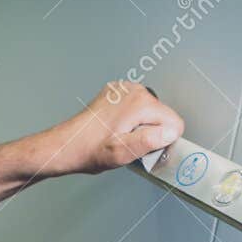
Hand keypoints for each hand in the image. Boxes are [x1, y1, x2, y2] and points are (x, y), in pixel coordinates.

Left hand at [38, 81, 184, 175]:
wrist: (66, 144)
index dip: (163, 141)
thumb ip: (150, 141)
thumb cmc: (89, 150)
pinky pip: (136, 108)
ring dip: (140, 127)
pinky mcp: (115, 93)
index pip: (174, 123)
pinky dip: (129, 120)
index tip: (145, 148)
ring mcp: (123, 89)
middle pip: (162, 115)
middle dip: (151, 132)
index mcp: (139, 102)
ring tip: (119, 136)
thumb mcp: (122, 153)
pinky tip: (115, 129)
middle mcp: (133, 90)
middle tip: (128, 144)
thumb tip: (170, 133)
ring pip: (150, 112)